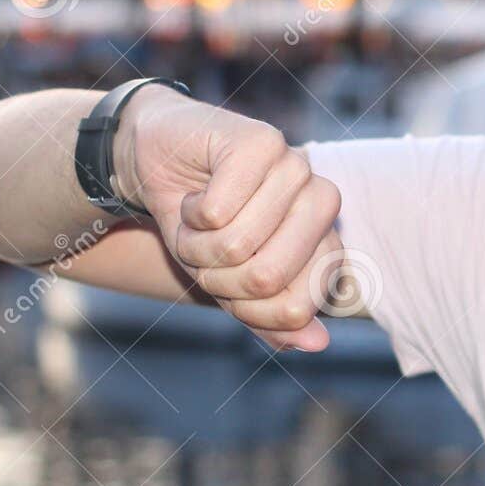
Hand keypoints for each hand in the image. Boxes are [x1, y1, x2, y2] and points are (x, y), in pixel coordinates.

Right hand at [114, 86, 343, 351]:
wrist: (159, 161)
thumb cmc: (203, 226)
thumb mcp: (230, 284)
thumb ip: (272, 318)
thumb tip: (317, 343)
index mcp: (325, 239)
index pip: (299, 305)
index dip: (248, 311)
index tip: (225, 289)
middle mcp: (321, 200)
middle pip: (268, 278)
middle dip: (218, 278)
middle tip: (206, 252)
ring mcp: (296, 167)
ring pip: (238, 244)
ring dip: (197, 245)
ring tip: (198, 222)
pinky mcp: (261, 141)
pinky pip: (218, 211)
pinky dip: (189, 215)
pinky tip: (194, 195)